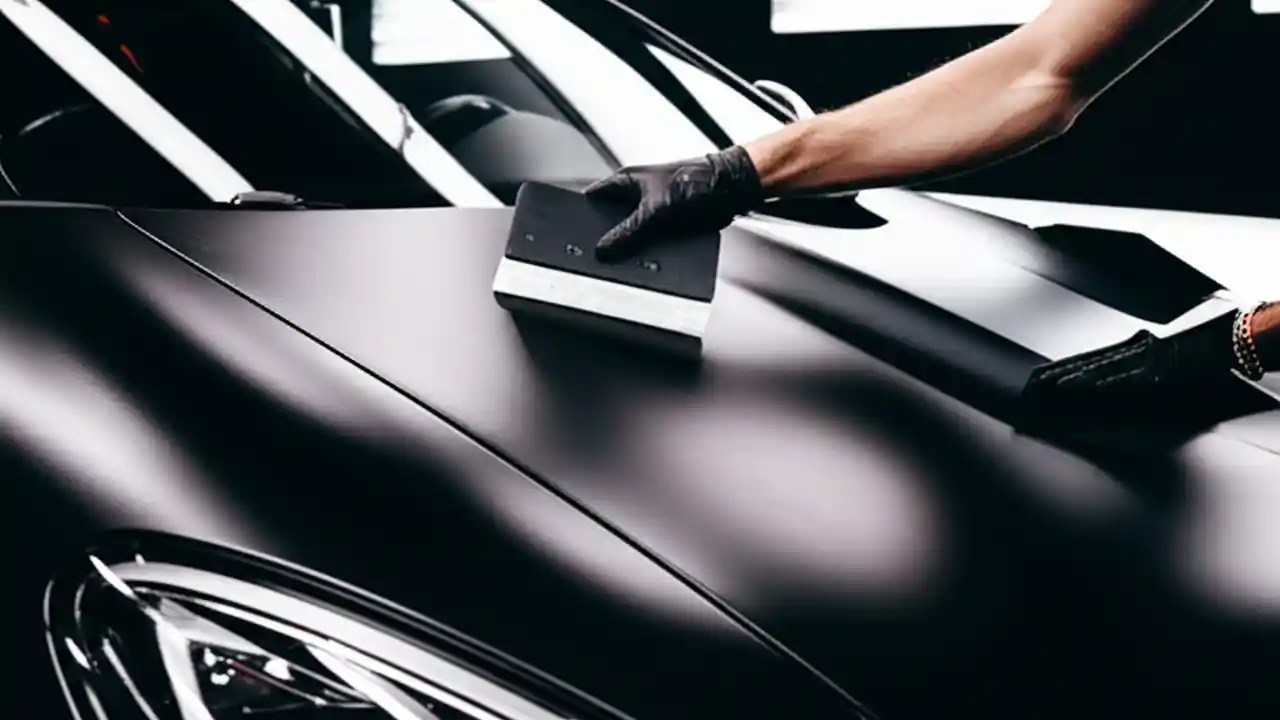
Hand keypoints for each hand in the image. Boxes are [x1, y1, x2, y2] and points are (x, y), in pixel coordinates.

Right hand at [585, 145, 764, 261]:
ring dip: (631, 246)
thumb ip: (628, 232)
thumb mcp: (654, 212)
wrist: (729, 190)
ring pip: (632, 233)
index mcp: (626, 182)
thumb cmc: (695, 183)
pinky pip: (651, 241)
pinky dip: (650, 251)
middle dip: (608, 236)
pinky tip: (647, 262)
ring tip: (624, 261)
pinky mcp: (667, 224)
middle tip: (601, 254)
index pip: (593, 198)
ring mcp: (652, 210)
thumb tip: (605, 248)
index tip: (575, 235)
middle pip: (612, 220)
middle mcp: (637, 195)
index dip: (583, 215)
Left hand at [1021, 311, 1238, 420]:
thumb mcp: (1164, 345)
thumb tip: (1123, 363)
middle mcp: (1133, 348)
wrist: (1230, 334)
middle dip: (1057, 374)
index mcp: (1132, 344)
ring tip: (1049, 386)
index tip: (1038, 376)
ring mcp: (1146, 359)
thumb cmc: (1201, 339)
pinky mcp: (1162, 370)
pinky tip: (1090, 386)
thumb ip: (1144, 353)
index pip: (1089, 357)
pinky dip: (1109, 382)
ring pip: (1102, 369)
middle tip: (1030, 384)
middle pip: (1087, 362)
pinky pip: (1131, 378)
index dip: (1063, 366)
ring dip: (1075, 378)